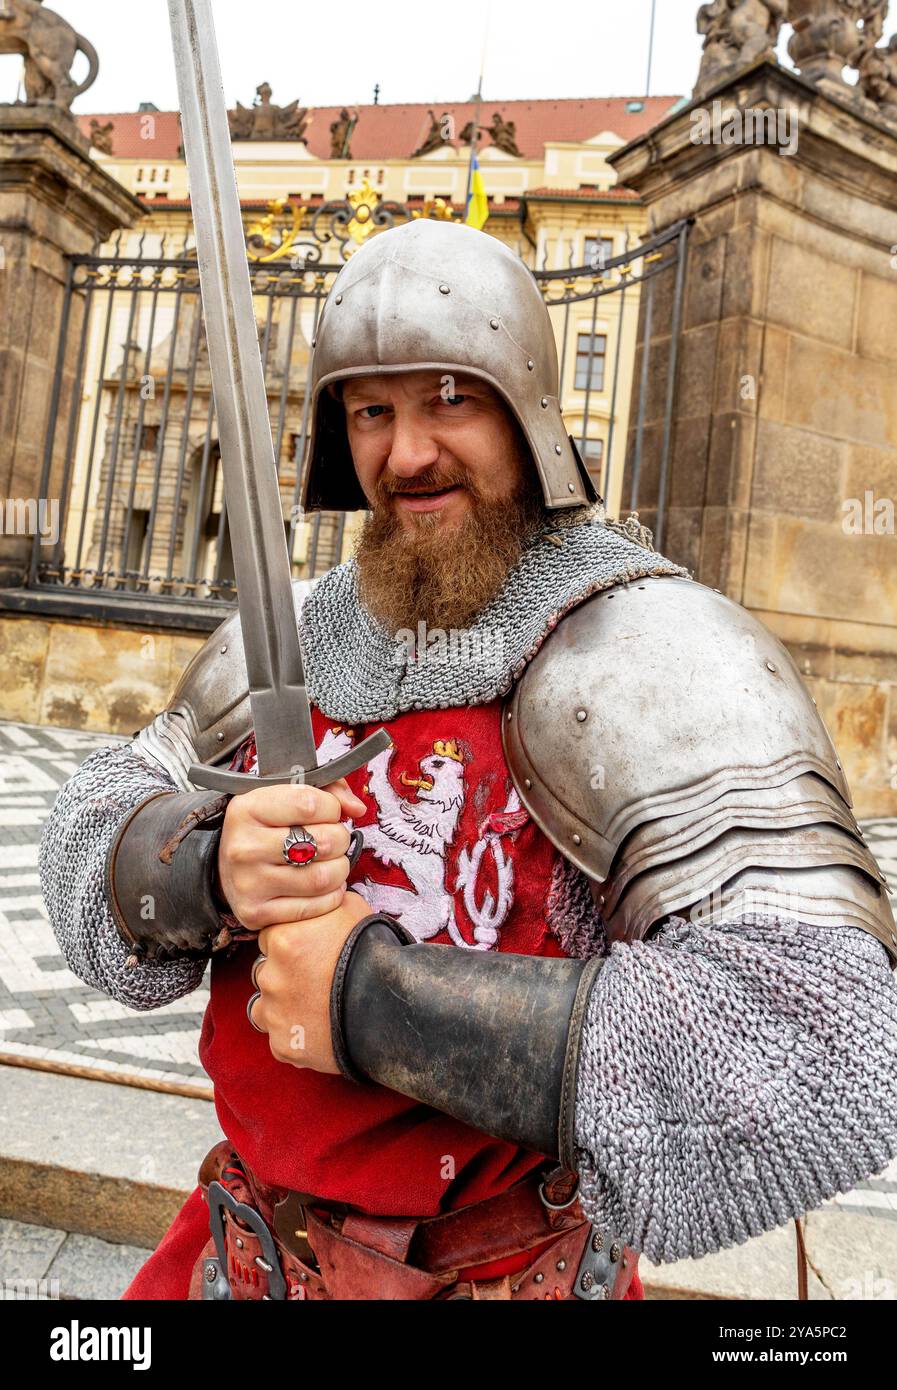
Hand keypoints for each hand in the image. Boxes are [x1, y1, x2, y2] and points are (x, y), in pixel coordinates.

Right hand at [217, 780, 366, 931]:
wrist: (227, 867)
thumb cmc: (264, 828)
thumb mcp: (285, 796)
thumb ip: (327, 791)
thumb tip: (357, 809)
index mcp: (247, 809)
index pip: (311, 804)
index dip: (332, 808)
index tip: (329, 813)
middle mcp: (244, 847)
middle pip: (323, 842)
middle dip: (340, 839)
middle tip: (333, 840)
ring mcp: (248, 883)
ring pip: (322, 878)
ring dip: (339, 869)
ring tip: (330, 862)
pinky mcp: (256, 913)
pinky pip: (314, 907)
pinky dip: (330, 896)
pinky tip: (322, 885)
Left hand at [251, 890, 373, 1072]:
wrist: (391, 1005)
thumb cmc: (374, 952)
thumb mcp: (351, 908)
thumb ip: (322, 906)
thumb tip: (318, 899)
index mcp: (282, 940)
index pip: (270, 938)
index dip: (290, 943)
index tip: (308, 951)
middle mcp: (272, 976)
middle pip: (266, 972)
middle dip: (285, 975)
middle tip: (315, 979)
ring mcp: (275, 1014)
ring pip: (267, 1007)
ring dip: (284, 1006)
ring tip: (315, 1007)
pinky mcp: (284, 1046)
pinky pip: (282, 1038)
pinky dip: (297, 1035)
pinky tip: (321, 1029)